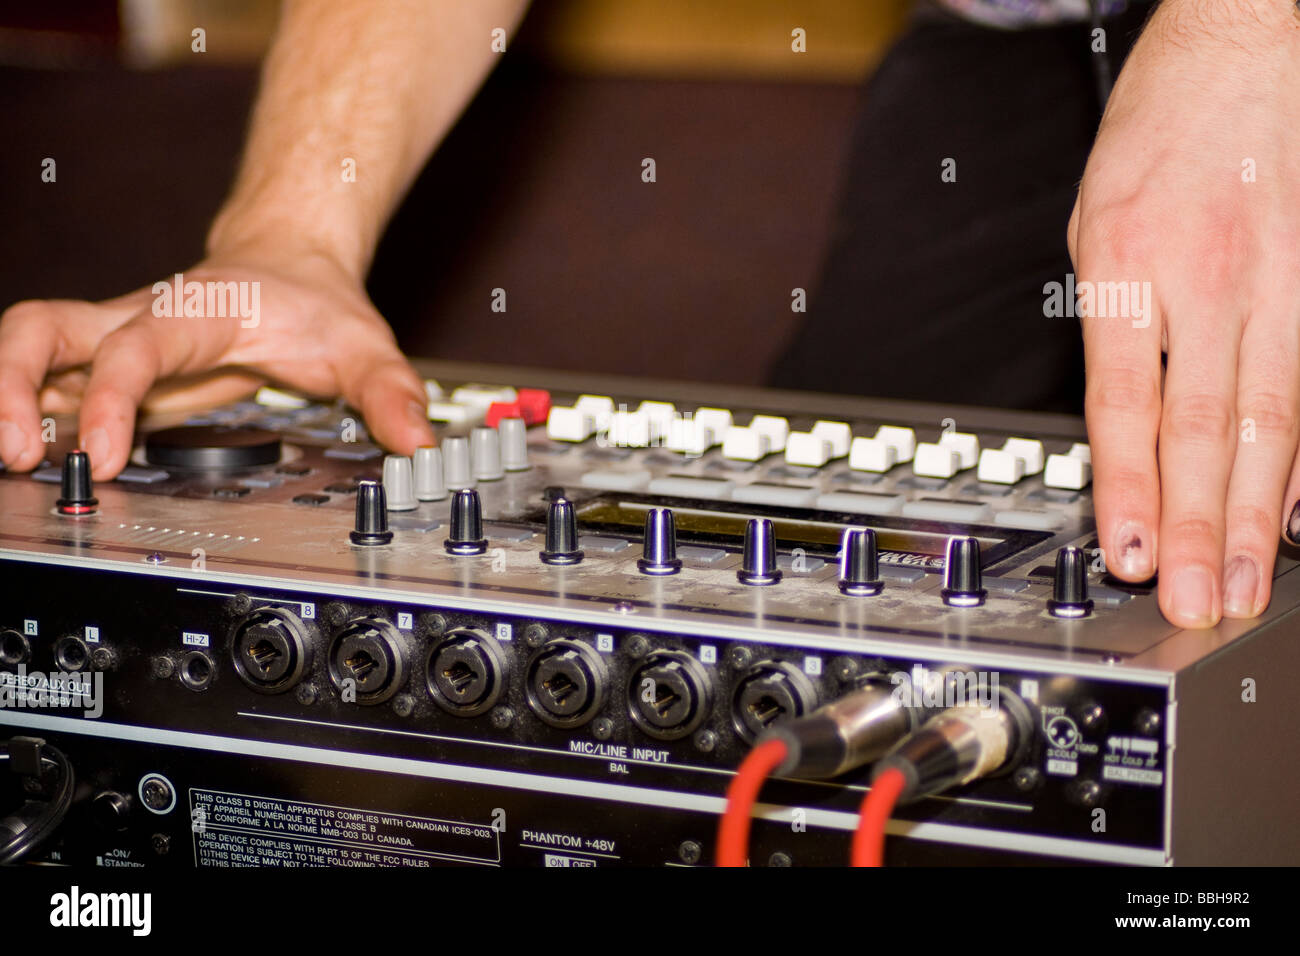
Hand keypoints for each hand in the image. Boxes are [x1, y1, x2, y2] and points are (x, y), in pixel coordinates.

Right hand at [0, 251, 433, 479]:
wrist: (288, 261)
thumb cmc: (313, 302)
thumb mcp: (364, 345)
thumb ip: (389, 392)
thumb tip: (418, 444)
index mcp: (194, 313)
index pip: (134, 347)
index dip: (114, 398)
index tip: (106, 455)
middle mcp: (140, 321)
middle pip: (39, 328)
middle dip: (13, 384)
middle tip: (19, 452)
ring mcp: (118, 341)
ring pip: (29, 346)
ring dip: (8, 396)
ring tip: (16, 458)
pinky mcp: (112, 367)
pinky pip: (53, 381)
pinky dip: (33, 411)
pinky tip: (38, 453)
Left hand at [1068, 0, 1299, 626]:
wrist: (1254, 36)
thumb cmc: (1163, 126)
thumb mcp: (1094, 219)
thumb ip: (1109, 321)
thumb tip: (1122, 424)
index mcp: (1127, 262)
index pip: (1124, 403)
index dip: (1126, 489)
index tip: (1124, 553)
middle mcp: (1208, 276)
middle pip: (1202, 427)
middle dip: (1197, 525)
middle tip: (1197, 599)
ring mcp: (1282, 277)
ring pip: (1273, 415)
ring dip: (1258, 508)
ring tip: (1246, 577)